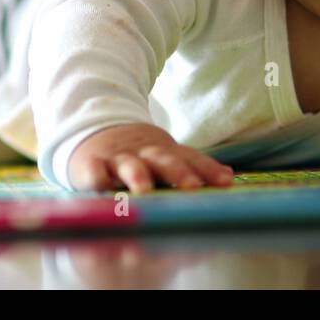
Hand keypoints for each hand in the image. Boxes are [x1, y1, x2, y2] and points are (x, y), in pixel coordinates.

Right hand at [68, 123, 234, 192]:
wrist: (93, 129)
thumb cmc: (137, 153)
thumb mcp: (165, 155)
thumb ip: (193, 165)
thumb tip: (229, 176)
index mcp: (165, 152)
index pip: (190, 159)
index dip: (207, 169)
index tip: (225, 181)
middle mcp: (144, 154)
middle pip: (163, 160)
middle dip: (178, 172)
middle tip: (192, 186)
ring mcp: (117, 159)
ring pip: (130, 166)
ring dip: (137, 175)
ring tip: (144, 189)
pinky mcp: (91, 165)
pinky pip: (94, 172)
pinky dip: (97, 179)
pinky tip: (101, 188)